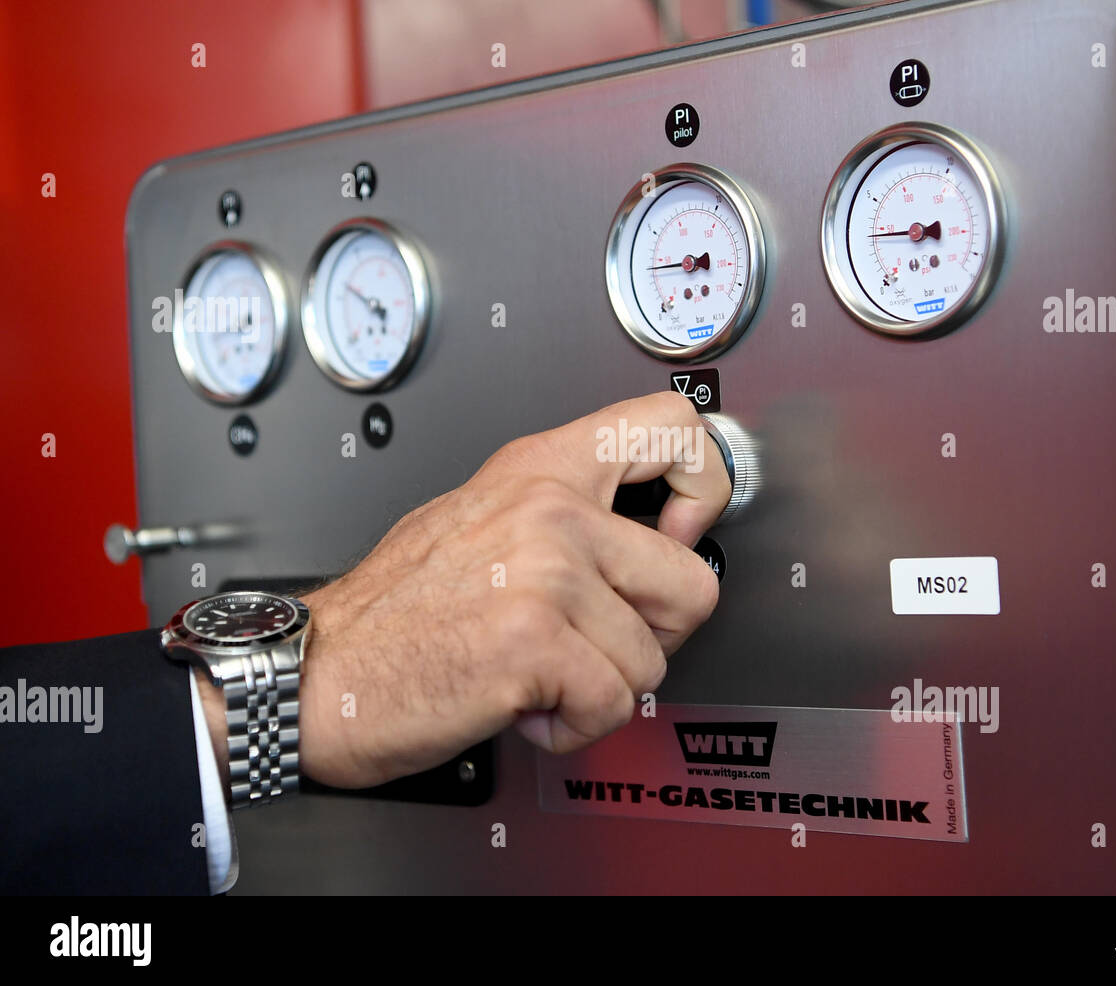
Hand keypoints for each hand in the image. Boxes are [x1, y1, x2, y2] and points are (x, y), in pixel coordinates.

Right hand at [199, 392, 729, 789]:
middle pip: (693, 582)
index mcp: (540, 469)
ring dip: (599, 688)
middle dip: (653, 634)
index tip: (679, 530)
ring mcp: (546, 573)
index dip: (704, 484)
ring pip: (653, 659)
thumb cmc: (392, 610)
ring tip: (538, 673)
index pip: (671, 425)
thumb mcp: (478, 518)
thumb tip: (650, 535)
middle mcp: (551, 510)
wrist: (314, 670)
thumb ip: (565, 513)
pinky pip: (615, 705)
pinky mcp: (535, 642)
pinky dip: (573, 727)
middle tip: (595, 642)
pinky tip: (525, 704)